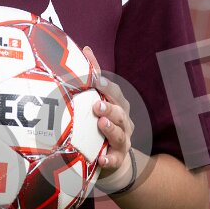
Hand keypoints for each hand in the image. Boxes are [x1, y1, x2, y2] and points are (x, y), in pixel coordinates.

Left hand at [81, 45, 133, 177]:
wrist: (110, 158)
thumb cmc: (100, 123)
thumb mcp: (98, 101)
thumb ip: (93, 77)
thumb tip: (85, 48)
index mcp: (118, 106)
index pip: (115, 93)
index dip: (106, 86)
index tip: (94, 79)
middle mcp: (123, 122)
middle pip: (120, 113)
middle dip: (111, 108)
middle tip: (97, 105)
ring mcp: (122, 141)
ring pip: (120, 135)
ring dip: (111, 129)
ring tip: (102, 124)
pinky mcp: (118, 159)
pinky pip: (115, 160)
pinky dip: (109, 160)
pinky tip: (102, 159)